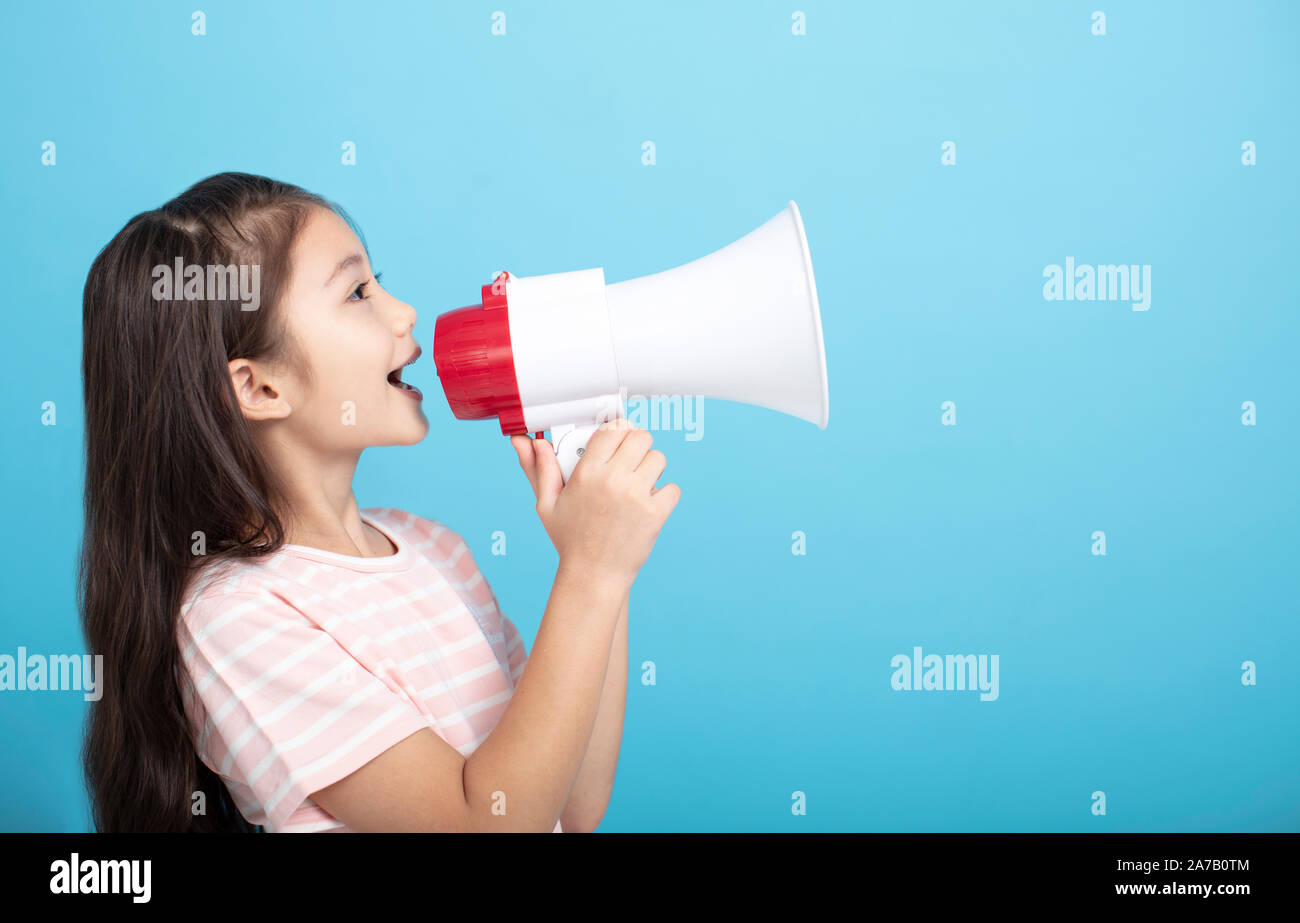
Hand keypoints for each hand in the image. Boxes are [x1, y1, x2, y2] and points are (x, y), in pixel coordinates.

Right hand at [511, 420, 680, 588]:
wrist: (593, 576)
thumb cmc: (569, 539)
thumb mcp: (547, 504)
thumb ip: (540, 469)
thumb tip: (531, 442)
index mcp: (586, 473)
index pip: (611, 430)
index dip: (617, 432)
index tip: (618, 441)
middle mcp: (612, 480)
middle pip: (640, 437)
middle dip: (638, 445)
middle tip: (632, 460)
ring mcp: (636, 496)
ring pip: (659, 458)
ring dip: (652, 468)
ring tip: (640, 483)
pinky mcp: (655, 513)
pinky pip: (672, 488)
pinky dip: (665, 495)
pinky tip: (650, 504)